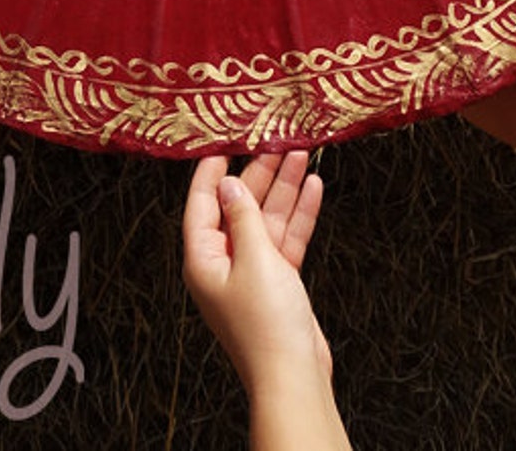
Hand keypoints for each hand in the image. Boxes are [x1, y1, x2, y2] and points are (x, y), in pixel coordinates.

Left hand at [182, 151, 330, 395]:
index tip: (224, 141)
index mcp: (203, 258)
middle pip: (240, 205)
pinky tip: (313, 188)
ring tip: (302, 154)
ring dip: (285, 187)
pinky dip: (300, 213)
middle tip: (278, 141)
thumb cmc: (266, 325)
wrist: (294, 375)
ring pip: (267, 218)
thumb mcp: (253, 259)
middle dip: (260, 173)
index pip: (202, 203)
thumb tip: (227, 184)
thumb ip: (242, 217)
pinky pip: (287, 237)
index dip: (211, 170)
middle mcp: (225, 261)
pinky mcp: (279, 280)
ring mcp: (253, 271)